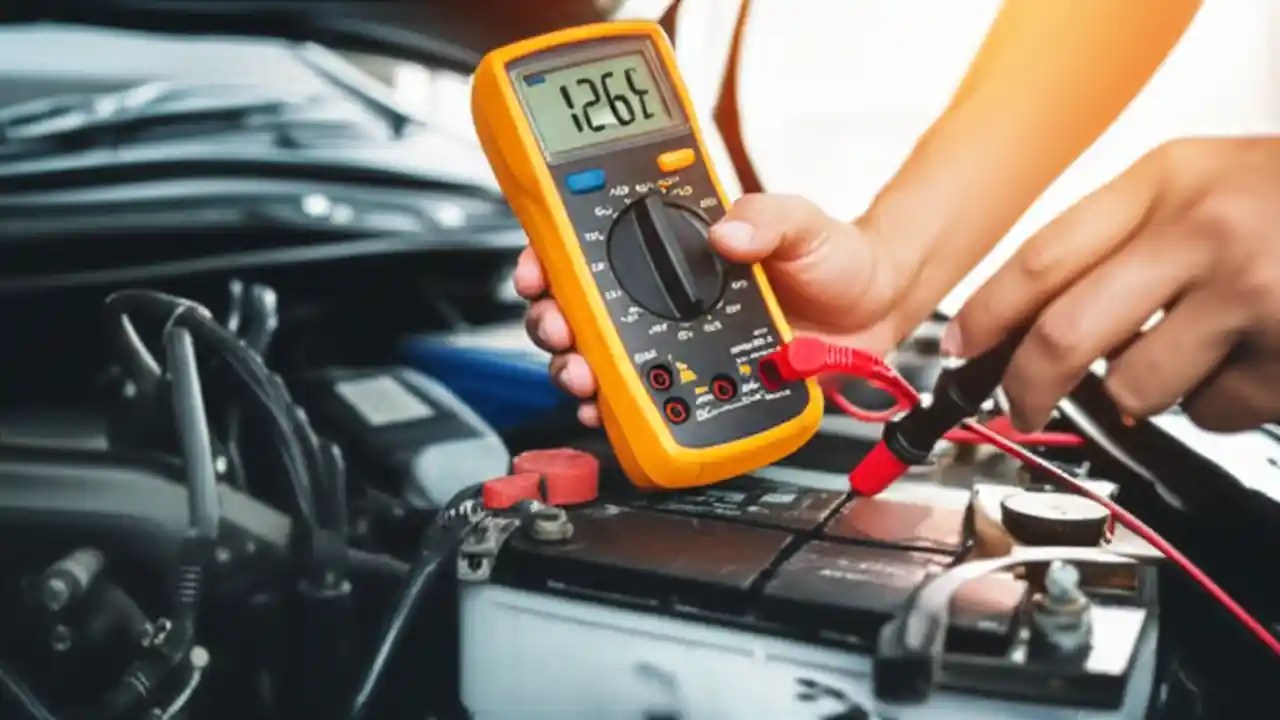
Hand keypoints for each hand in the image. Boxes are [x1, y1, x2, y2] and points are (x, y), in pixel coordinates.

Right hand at [514, 194, 913, 425]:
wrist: (872, 311)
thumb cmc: (832, 257)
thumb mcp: (802, 222)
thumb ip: (768, 218)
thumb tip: (730, 230)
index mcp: (673, 245)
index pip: (593, 243)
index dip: (552, 253)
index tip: (539, 265)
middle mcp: (662, 294)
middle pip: (581, 307)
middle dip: (554, 320)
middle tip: (561, 328)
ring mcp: (674, 341)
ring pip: (601, 357)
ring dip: (577, 369)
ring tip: (583, 376)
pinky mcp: (694, 383)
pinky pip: (643, 402)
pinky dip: (618, 413)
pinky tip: (609, 413)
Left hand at [950, 137, 1279, 432]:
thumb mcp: (1212, 183)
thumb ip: (1133, 239)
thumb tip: (1048, 319)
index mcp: (1168, 180)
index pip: (1044, 255)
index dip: (986, 313)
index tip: (959, 345)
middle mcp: (1199, 231)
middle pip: (1064, 334)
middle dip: (1026, 386)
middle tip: (1021, 406)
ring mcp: (1245, 293)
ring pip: (1132, 386)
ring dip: (1145, 393)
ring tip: (1196, 352)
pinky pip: (1210, 412)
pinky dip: (1219, 404)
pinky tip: (1249, 360)